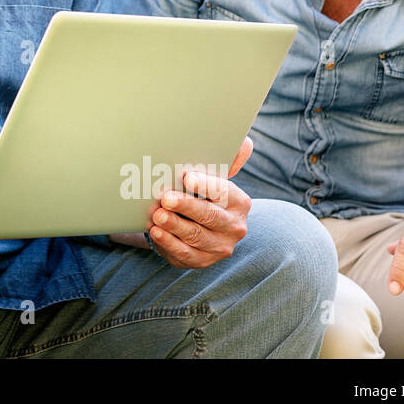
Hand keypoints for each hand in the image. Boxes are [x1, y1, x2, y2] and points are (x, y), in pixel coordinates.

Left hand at [146, 136, 253, 268]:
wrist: (199, 226)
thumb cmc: (204, 195)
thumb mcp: (215, 178)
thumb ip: (228, 160)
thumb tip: (246, 142)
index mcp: (239, 202)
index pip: (222, 191)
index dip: (205, 185)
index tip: (188, 178)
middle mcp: (234, 226)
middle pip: (209, 215)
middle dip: (186, 206)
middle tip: (166, 198)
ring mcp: (220, 247)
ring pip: (195, 236)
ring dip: (174, 225)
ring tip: (158, 215)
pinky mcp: (202, 260)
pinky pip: (185, 253)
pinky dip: (169, 243)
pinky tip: (157, 232)